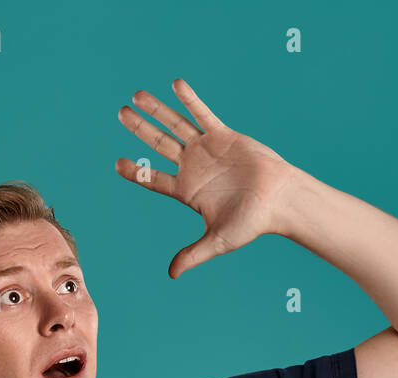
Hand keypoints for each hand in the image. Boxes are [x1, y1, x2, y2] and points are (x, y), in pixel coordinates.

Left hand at [115, 78, 297, 278]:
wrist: (280, 200)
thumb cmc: (252, 222)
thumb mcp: (218, 241)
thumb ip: (193, 254)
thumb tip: (172, 274)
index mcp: (186, 191)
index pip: (153, 179)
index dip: (135, 171)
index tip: (117, 163)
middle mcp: (192, 167)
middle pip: (158, 145)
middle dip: (139, 129)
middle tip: (120, 113)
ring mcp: (207, 149)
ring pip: (176, 125)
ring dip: (157, 110)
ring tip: (136, 96)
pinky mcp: (224, 136)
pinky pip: (203, 114)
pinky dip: (190, 100)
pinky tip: (175, 84)